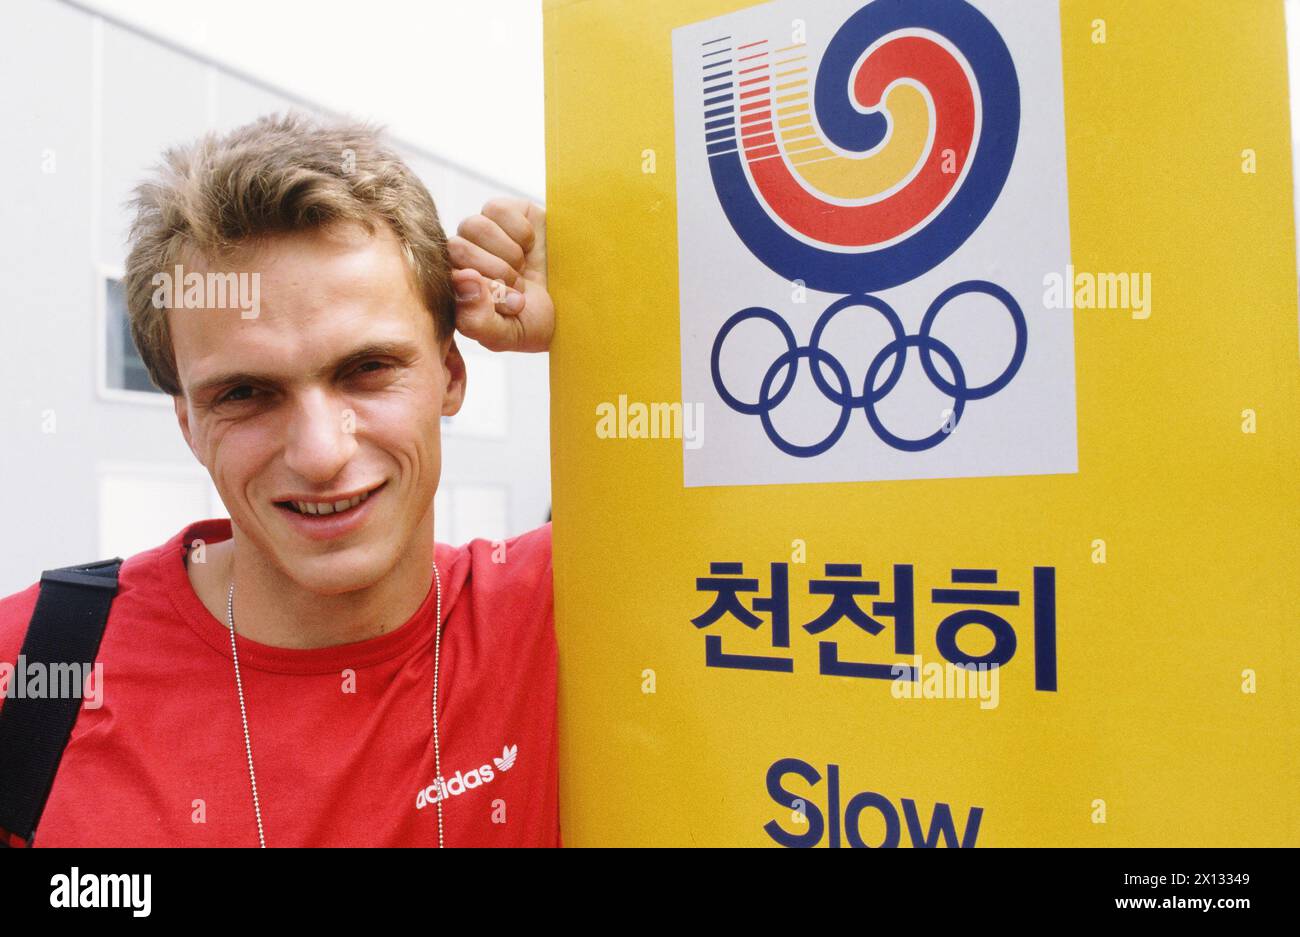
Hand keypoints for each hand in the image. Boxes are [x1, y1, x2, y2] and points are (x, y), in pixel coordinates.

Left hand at [448, 198, 552, 352]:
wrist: (574, 298)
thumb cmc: (535, 319)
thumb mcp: (509, 334)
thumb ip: (476, 321)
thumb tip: (463, 279)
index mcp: (456, 288)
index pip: (450, 277)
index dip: (486, 289)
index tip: (516, 304)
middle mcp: (461, 257)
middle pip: (458, 248)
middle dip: (498, 272)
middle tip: (522, 287)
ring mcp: (479, 232)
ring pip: (475, 226)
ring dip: (508, 252)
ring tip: (524, 268)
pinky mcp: (501, 211)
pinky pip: (496, 209)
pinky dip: (520, 231)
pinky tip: (529, 247)